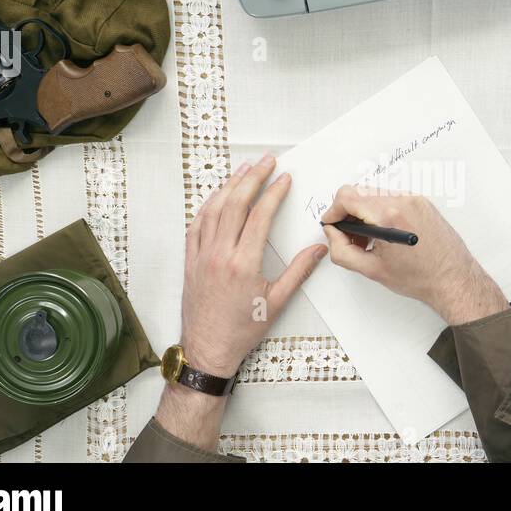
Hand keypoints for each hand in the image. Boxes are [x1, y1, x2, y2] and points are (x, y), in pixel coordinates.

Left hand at [181, 154, 326, 375]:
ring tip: (244, 169)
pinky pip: (196, 224)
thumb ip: (299, 272)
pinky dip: (208, 205)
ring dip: (229, 185)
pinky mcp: (190, 261)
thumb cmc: (242, 330)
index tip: (284, 178)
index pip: (260, 216)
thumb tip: (319, 248)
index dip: (274, 193)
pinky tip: (218, 196)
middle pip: (235, 204)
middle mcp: (220, 255)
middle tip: (266, 161)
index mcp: (244, 264)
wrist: (207, 349)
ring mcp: (201, 256)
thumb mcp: (277, 302)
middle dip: (253, 178)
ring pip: (214, 209)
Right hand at [321, 185, 508, 324]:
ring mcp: (414, 199)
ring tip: (369, 240)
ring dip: (364, 213)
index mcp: (388, 215)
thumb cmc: (420, 277)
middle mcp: (402, 201)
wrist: (453, 279)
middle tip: (350, 238)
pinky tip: (384, 234)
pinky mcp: (422, 202)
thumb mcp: (371, 269)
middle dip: (348, 213)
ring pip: (374, 194)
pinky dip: (381, 212)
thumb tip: (332, 233)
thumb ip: (342, 250)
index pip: (347, 197)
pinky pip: (391, 198)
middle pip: (359, 192)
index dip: (333, 211)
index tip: (332, 224)